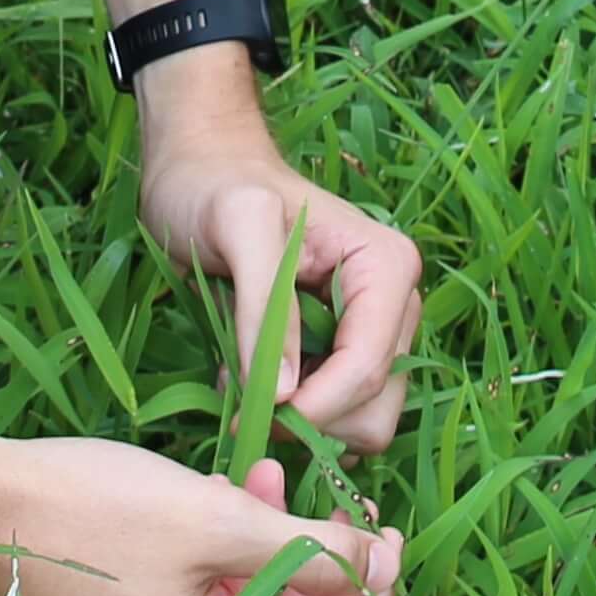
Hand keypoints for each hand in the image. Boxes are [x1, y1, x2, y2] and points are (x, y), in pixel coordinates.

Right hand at [0, 439, 400, 595]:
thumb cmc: (89, 514)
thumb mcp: (218, 522)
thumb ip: (311, 551)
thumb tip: (379, 566)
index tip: (391, 535)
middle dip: (318, 566)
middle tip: (346, 502)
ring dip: (267, 548)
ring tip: (271, 476)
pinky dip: (218, 557)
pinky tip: (225, 494)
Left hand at [131, 66, 424, 455]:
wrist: (201, 173)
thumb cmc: (216, 186)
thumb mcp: (239, 225)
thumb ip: (265, 304)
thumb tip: (287, 394)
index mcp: (386, 267)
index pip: (366, 368)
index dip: (311, 408)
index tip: (247, 418)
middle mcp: (394, 304)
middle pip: (375, 406)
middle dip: (312, 421)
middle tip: (243, 404)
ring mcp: (373, 333)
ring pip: (362, 421)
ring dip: (302, 423)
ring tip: (245, 385)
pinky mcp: (344, 353)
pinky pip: (335, 414)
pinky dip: (295, 416)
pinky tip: (253, 380)